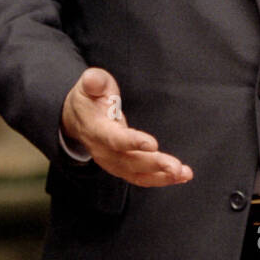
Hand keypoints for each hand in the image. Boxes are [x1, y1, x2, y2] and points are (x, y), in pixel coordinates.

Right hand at [60, 67, 192, 186]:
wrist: (76, 119)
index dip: (133, 142)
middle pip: (130, 161)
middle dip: (154, 165)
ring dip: (162, 176)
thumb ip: (93, 82)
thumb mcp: (87, 85)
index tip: (153, 144)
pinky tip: (180, 176)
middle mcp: (104, 151)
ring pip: (137, 173)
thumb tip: (92, 80)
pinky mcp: (123, 166)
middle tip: (176, 167)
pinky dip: (161, 179)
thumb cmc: (88, 99)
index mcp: (97, 129)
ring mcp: (113, 161)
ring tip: (183, 173)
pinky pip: (141, 176)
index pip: (114, 139)